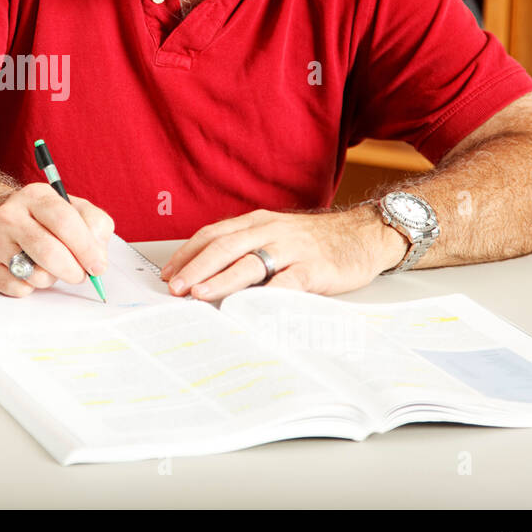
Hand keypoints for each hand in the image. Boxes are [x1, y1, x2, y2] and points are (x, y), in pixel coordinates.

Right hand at [0, 183, 113, 296]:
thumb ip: (95, 226)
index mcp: (36, 196)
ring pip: (35, 275)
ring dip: (51, 279)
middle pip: (49, 252)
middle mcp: (10, 214)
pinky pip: (18, 289)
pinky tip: (28, 272)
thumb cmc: (43, 219)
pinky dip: (31, 288)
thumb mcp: (73, 209)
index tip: (98, 267)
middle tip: (80, 275)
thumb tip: (97, 259)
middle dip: (73, 271)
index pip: (64, 221)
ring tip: (48, 267)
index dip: (86, 248)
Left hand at [161, 206, 403, 300]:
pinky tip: (248, 309)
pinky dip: (265, 297)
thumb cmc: (314, 241)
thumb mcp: (275, 234)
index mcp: (256, 222)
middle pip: (224, 246)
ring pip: (249, 262)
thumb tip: (204, 275)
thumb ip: (246, 248)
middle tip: (174, 287)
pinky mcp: (314, 269)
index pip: (213, 234)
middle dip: (195, 267)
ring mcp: (292, 249)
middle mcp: (270, 231)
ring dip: (220, 279)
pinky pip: (286, 284)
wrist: (365, 234)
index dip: (187, 253)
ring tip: (199, 294)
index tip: (167, 273)